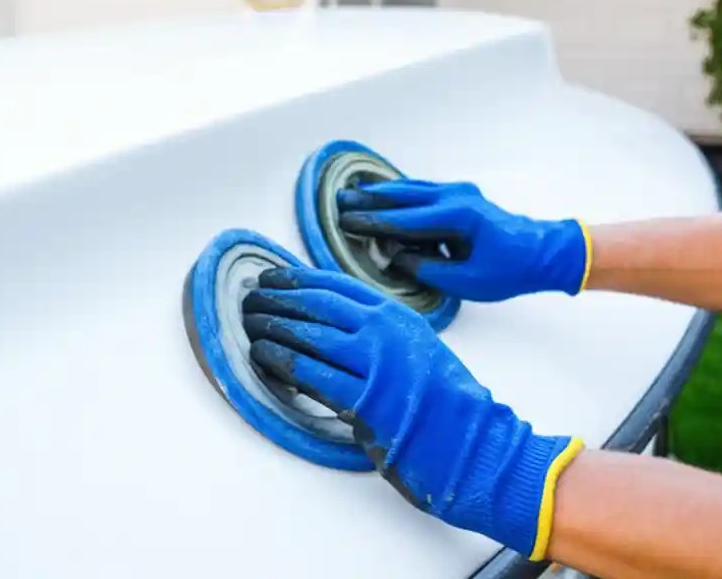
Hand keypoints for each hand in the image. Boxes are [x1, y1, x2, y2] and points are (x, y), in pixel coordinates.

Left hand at [243, 266, 582, 559]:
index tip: (272, 277)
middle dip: (278, 299)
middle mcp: (384, 332)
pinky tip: (262, 356)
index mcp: (397, 314)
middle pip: (316, 304)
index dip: (297, 278)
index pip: (336, 284)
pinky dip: (280, 363)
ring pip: (307, 335)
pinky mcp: (363, 400)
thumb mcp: (416, 346)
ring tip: (249, 325)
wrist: (472, 443)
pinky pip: (309, 374)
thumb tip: (327, 319)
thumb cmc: (444, 401)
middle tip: (250, 298)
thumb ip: (378, 329)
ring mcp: (373, 364)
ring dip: (272, 328)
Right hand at [337, 180, 590, 301]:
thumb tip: (395, 257)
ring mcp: (458, 193)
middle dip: (369, 199)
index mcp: (458, 217)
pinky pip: (422, 191)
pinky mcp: (460, 196)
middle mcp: (456, 197)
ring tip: (353, 194)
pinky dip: (399, 193)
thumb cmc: (510, 269)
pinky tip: (382, 194)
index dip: (373, 221)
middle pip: (403, 196)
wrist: (544, 252)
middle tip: (340, 201)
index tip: (347, 222)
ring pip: (411, 189)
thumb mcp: (467, 281)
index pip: (405, 219)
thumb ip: (427, 270)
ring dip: (382, 192)